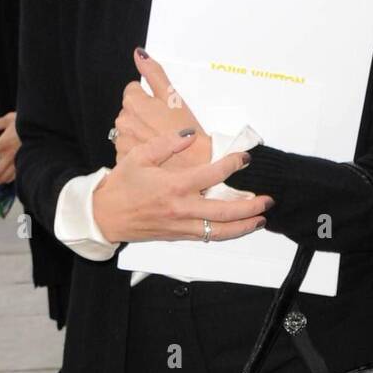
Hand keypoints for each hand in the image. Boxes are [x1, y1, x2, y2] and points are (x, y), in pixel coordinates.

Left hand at [0, 110, 19, 185]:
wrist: (44, 129)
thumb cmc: (26, 123)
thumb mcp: (8, 119)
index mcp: (3, 144)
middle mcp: (10, 157)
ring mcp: (18, 163)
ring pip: (4, 179)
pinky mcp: (25, 165)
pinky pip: (14, 177)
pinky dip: (5, 180)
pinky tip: (2, 179)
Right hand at [91, 130, 271, 243]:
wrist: (104, 216)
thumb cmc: (121, 185)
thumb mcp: (139, 156)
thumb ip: (167, 144)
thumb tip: (190, 136)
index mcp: (173, 186)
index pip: (211, 175)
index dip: (232, 165)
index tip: (245, 158)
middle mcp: (180, 208)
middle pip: (224, 211)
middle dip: (250, 206)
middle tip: (267, 199)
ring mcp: (181, 225)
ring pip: (220, 231)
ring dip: (244, 226)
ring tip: (261, 219)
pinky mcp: (179, 235)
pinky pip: (209, 237)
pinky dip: (227, 233)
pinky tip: (239, 227)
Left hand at [112, 48, 209, 170]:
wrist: (194, 167)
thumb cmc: (187, 133)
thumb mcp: (174, 97)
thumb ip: (154, 73)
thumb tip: (140, 54)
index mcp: (134, 103)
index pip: (133, 91)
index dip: (150, 99)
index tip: (163, 110)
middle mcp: (123, 122)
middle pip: (130, 111)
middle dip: (144, 116)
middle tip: (165, 126)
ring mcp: (122, 143)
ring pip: (129, 131)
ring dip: (142, 133)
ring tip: (161, 141)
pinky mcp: (125, 160)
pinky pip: (129, 149)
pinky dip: (140, 150)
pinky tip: (156, 153)